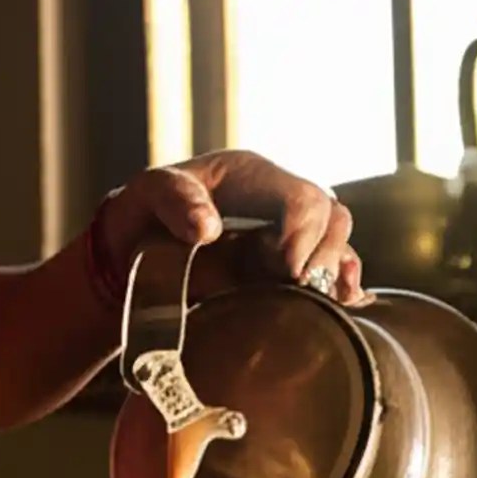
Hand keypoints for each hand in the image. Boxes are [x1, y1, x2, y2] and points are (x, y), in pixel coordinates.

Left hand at [94, 150, 369, 305]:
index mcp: (251, 175)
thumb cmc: (144, 210)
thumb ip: (175, 201)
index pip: (300, 196)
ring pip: (337, 240)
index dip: (303, 232)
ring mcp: (286, 230)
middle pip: (330, 216)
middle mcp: (277, 198)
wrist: (133, 242)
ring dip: (335, 269)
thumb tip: (208, 228)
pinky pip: (330, 266)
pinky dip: (340, 283)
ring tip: (319, 299)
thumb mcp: (148, 194)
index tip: (288, 270)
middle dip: (323, 253)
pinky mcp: (286, 261)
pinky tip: (343, 302)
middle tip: (299, 287)